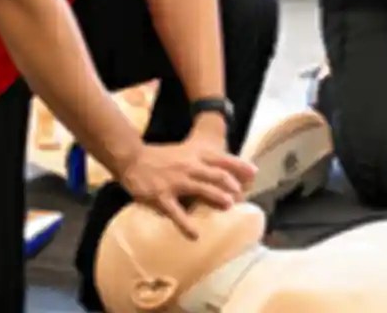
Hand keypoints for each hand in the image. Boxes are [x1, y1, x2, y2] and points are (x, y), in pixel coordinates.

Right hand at [117, 138, 256, 238]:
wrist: (132, 159)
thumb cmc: (162, 157)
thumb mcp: (186, 152)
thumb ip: (204, 160)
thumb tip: (226, 171)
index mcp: (195, 155)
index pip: (222, 159)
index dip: (240, 166)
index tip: (254, 174)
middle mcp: (189, 167)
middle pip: (216, 174)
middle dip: (231, 185)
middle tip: (240, 196)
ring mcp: (175, 182)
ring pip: (201, 190)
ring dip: (217, 198)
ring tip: (228, 207)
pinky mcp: (161, 196)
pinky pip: (176, 213)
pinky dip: (186, 225)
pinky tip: (195, 235)